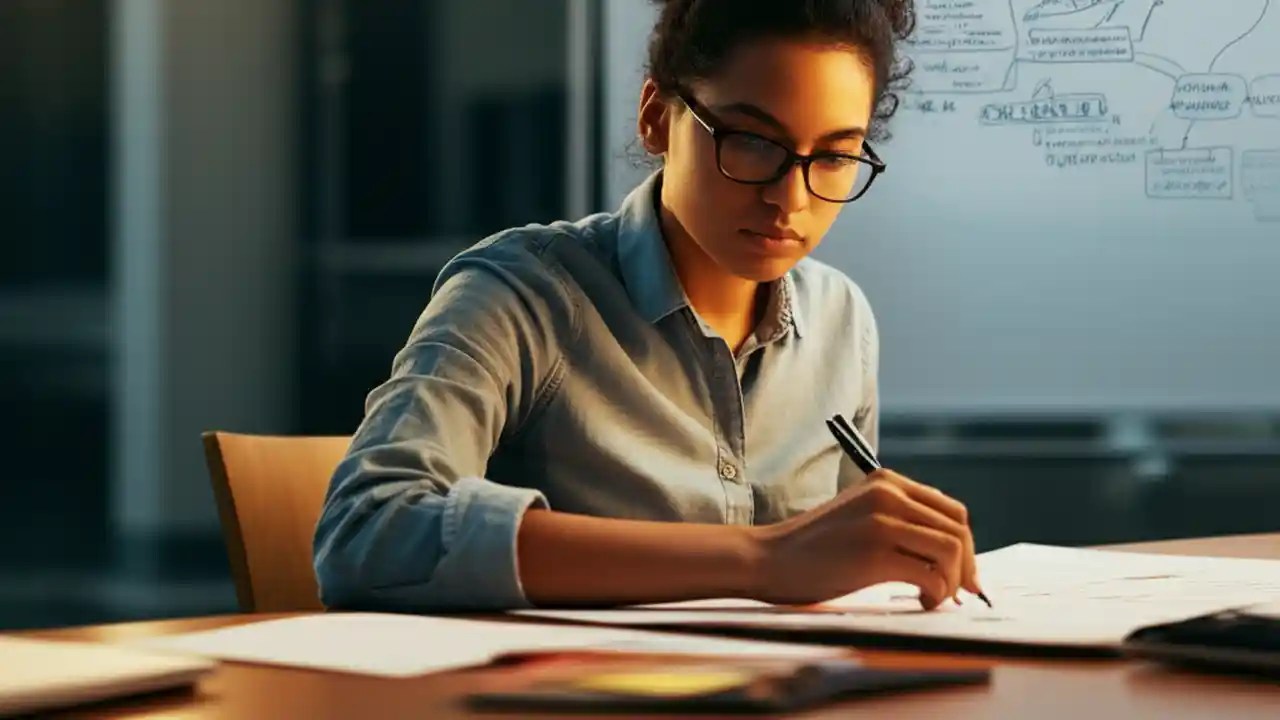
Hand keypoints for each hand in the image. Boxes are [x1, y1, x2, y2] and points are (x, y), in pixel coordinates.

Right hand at [748, 469, 984, 610]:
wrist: (769, 558)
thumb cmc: (815, 548)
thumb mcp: (861, 517)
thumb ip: (901, 520)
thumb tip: (955, 553)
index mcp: (888, 482)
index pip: (953, 511)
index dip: (967, 547)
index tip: (962, 574)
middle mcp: (889, 495)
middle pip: (958, 530)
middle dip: (966, 567)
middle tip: (957, 593)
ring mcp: (882, 522)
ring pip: (951, 552)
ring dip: (951, 583)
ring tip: (933, 598)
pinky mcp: (875, 553)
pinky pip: (931, 576)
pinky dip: (935, 595)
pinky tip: (919, 601)